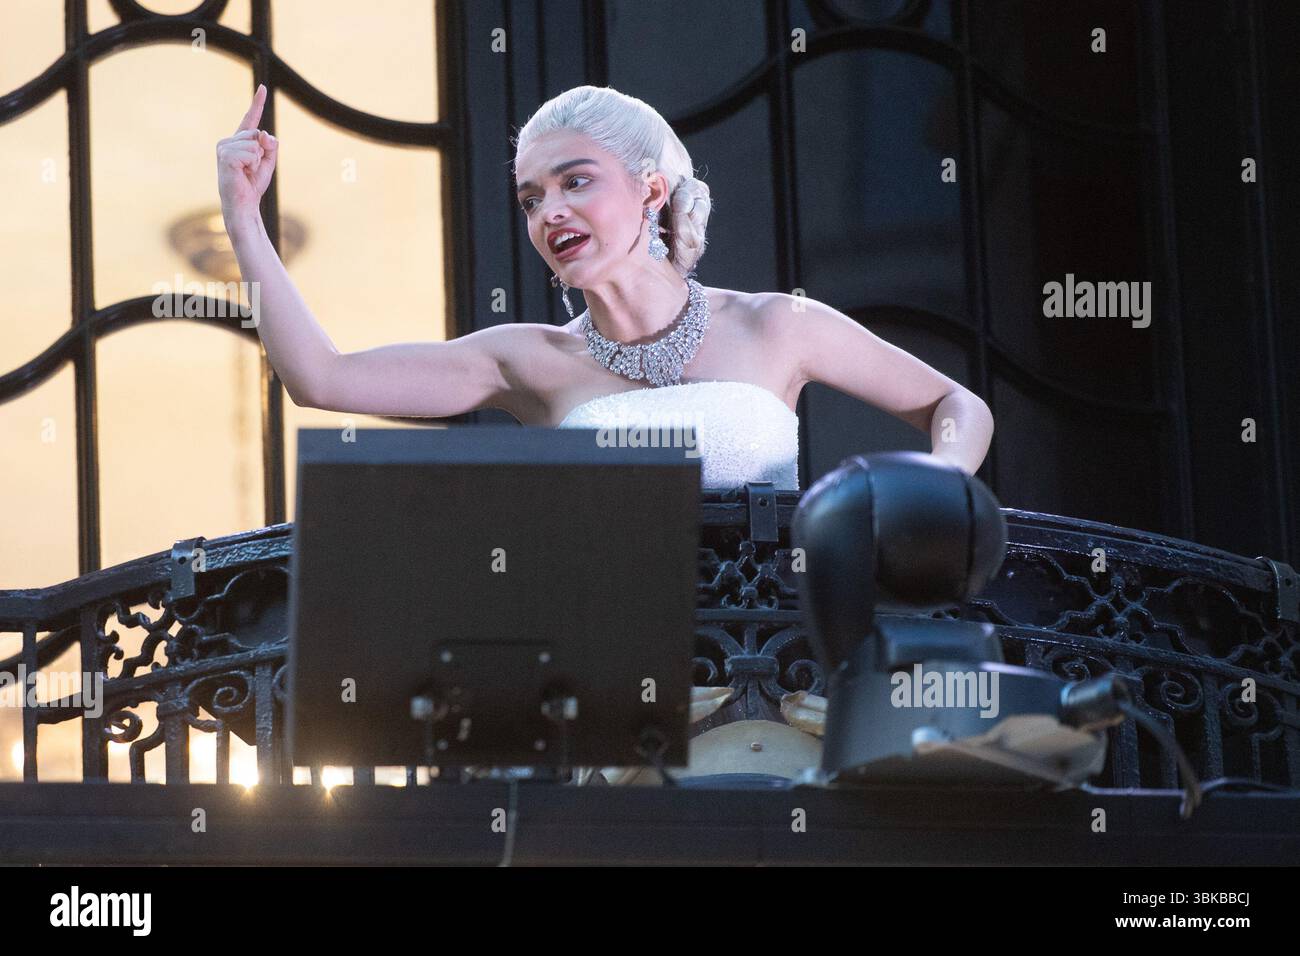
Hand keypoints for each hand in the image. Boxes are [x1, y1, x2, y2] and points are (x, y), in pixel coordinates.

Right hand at [216, 84, 277, 221]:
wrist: (243, 203)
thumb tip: (264, 134)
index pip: (250, 119)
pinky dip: (253, 164)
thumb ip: (271, 145)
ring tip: (246, 172)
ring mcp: (224, 147)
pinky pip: (251, 153)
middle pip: (257, 133)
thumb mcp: (268, 162)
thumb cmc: (252, 184)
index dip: (257, 103)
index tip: (264, 88)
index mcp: (238, 141)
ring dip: (257, 160)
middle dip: (262, 152)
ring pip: (255, 144)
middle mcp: (228, 141)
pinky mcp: (226, 155)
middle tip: (251, 169)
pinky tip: (242, 173)